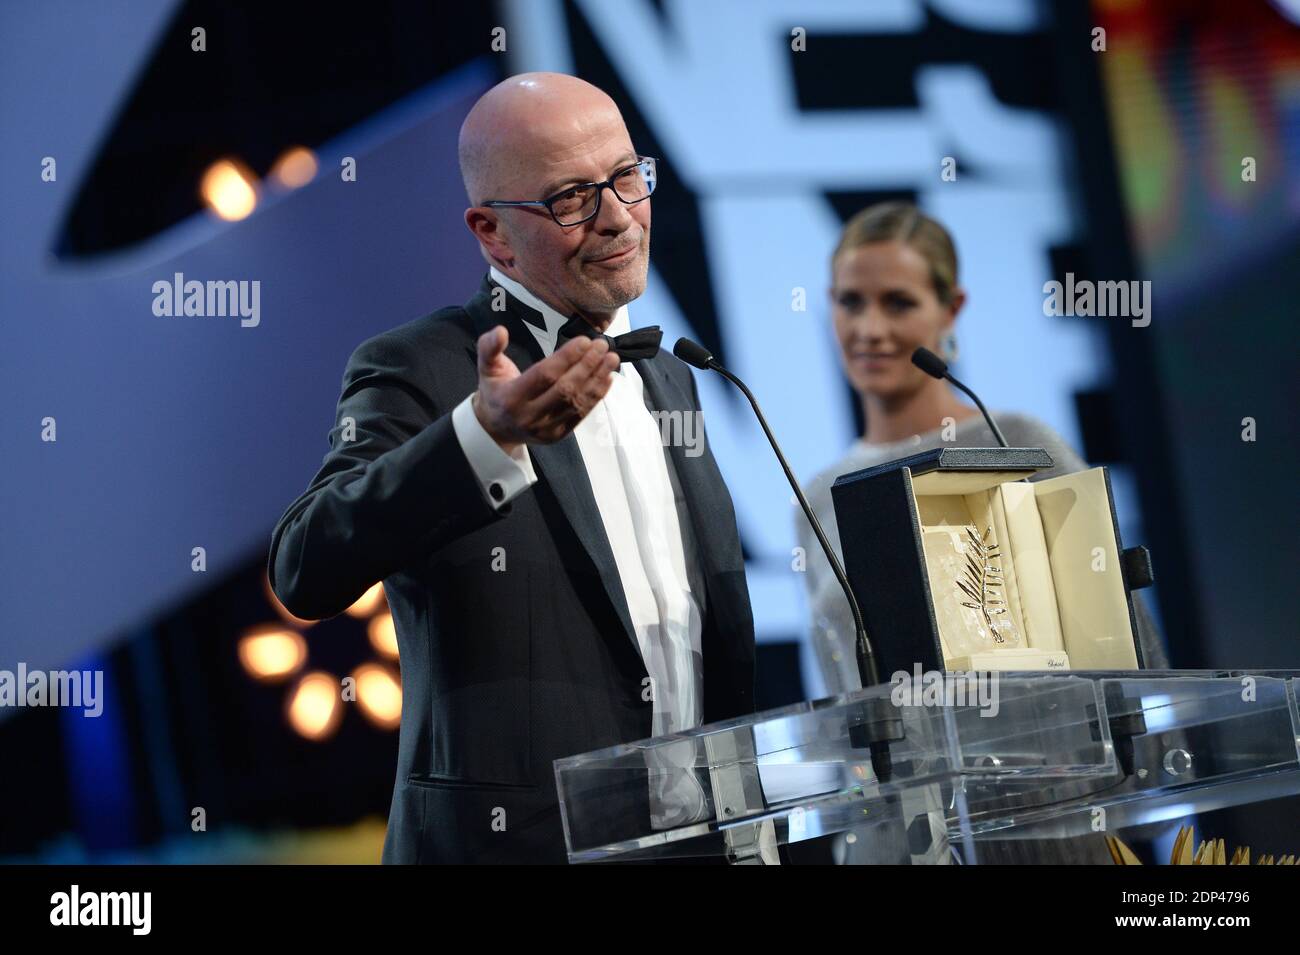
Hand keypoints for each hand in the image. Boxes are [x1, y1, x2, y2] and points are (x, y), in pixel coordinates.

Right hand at [472, 325, 619, 451]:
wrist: (496, 428)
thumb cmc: (495, 391)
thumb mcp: (486, 367)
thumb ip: (489, 347)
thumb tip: (500, 330)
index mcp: (511, 398)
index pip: (545, 375)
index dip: (566, 357)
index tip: (585, 340)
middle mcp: (529, 416)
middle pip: (565, 389)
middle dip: (587, 366)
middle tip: (602, 345)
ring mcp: (546, 429)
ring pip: (577, 402)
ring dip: (597, 379)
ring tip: (611, 359)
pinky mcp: (559, 435)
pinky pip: (582, 414)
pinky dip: (597, 395)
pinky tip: (608, 377)